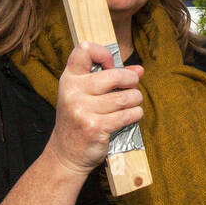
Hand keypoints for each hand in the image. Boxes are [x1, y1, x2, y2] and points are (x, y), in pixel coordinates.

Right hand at [43, 42, 143, 177]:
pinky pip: (126, 115)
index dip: (104, 53)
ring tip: (133, 102)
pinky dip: (135, 114)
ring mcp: (82, 110)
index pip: (84, 50)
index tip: (111, 65)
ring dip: (136, 99)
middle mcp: (73, 92)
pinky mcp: (94, 127)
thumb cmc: (80, 119)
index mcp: (69, 78)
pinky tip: (132, 115)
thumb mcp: (87, 94)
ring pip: (125, 97)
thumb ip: (111, 77)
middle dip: (131, 80)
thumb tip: (139, 70)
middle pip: (115, 75)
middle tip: (132, 86)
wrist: (66, 154)